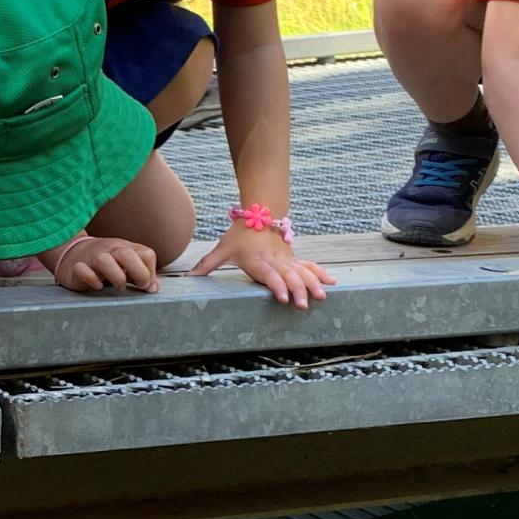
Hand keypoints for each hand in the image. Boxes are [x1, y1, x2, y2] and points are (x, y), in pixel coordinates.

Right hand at [47, 233, 161, 293]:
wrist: (73, 253)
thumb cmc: (105, 262)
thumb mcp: (126, 263)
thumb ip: (142, 274)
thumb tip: (154, 288)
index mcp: (126, 248)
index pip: (146, 254)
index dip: (150, 272)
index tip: (145, 285)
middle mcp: (110, 250)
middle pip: (126, 254)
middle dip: (138, 273)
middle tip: (137, 286)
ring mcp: (93, 257)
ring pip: (104, 260)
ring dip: (115, 277)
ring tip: (118, 287)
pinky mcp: (77, 267)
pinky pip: (81, 270)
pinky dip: (90, 279)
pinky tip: (97, 286)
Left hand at [190, 223, 332, 306]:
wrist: (259, 213)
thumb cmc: (239, 235)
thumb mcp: (222, 249)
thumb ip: (206, 265)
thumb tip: (186, 279)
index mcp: (259, 261)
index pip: (269, 276)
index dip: (276, 286)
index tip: (283, 299)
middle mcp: (275, 262)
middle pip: (290, 277)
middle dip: (298, 291)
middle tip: (304, 305)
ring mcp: (287, 261)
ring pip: (303, 273)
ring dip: (313, 285)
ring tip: (322, 297)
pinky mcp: (293, 260)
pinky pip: (310, 267)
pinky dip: (321, 274)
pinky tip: (332, 283)